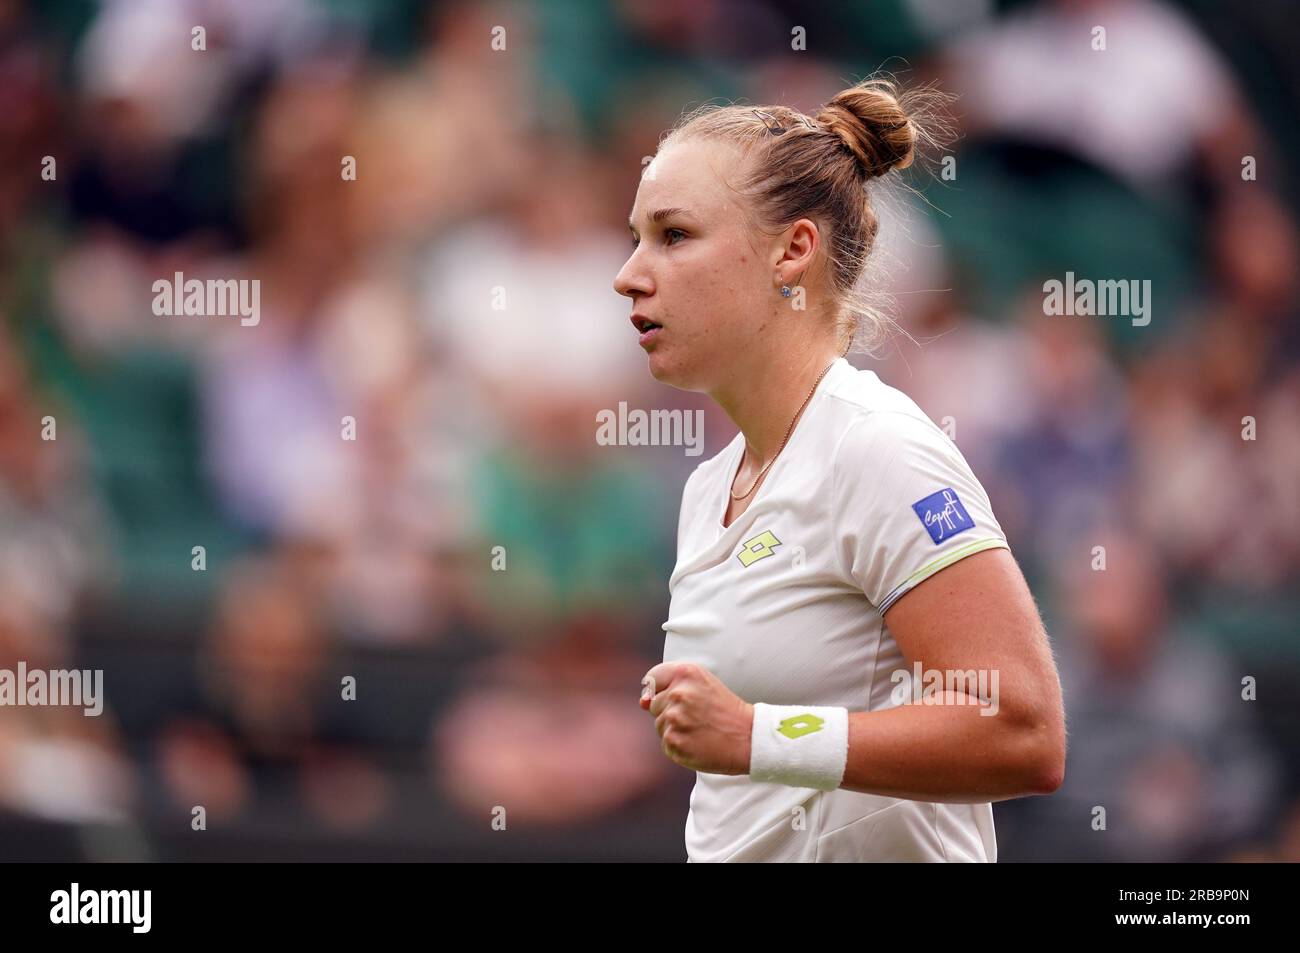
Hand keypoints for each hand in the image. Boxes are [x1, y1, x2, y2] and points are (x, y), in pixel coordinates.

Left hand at [639, 662, 753, 775]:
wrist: (749, 738)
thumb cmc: (725, 710)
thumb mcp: (702, 685)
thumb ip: (669, 687)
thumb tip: (642, 703)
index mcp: (686, 673)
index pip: (652, 678)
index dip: (661, 690)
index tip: (676, 698)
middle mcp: (678, 693)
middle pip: (654, 705)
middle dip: (670, 711)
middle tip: (698, 716)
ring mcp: (675, 718)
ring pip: (659, 725)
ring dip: (675, 729)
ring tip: (700, 729)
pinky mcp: (674, 741)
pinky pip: (666, 744)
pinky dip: (679, 746)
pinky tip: (698, 742)